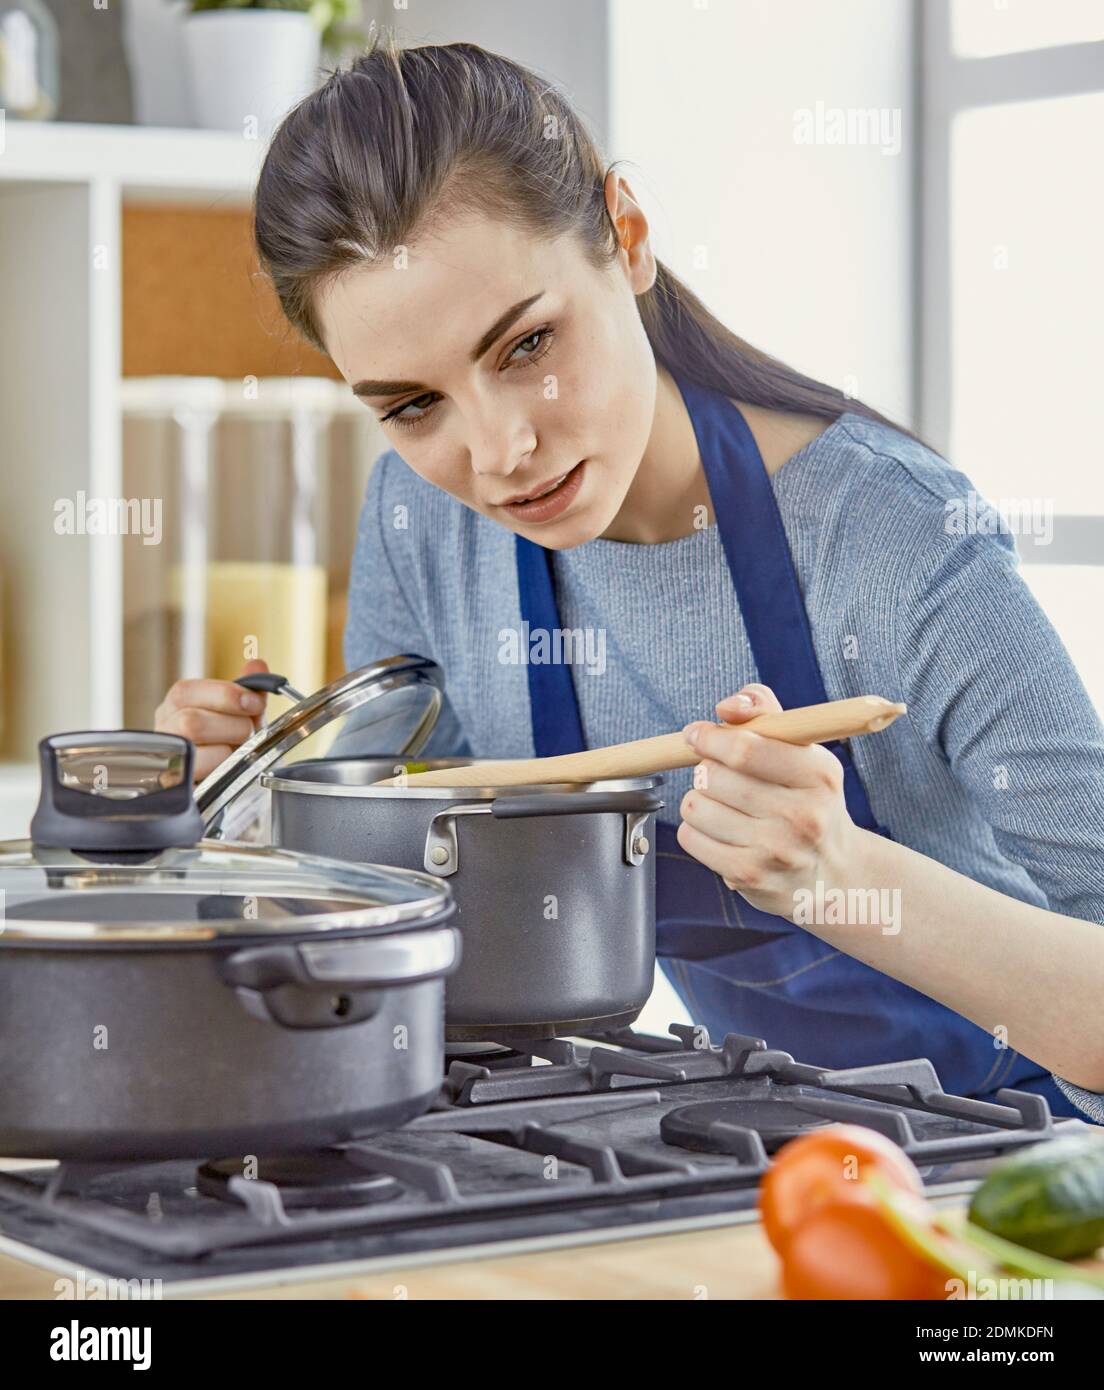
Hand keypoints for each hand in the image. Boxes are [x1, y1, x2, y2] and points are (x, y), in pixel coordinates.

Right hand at [155, 657, 269, 782]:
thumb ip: (248, 690)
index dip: (224, 695)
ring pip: (193, 749)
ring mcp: (164, 758)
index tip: (254, 704)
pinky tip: (227, 769)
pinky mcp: (171, 785)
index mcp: (175, 705)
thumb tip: (257, 664)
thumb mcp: (242, 714)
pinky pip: (197, 775)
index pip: (185, 691)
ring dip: (228, 751)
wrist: (228, 781)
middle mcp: (163, 729)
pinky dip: (220, 770)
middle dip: (232, 727)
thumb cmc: (229, 741)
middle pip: (190, 722)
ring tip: (237, 753)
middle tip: (248, 734)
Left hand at [676, 683, 858, 920]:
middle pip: (714, 776)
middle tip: (719, 775)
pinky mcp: (749, 876)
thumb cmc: (809, 801)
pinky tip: (721, 831)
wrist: (833, 874)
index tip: (697, 734)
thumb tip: (727, 706)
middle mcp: (801, 816)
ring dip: (700, 799)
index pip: (746, 748)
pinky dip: (696, 829)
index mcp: (818, 776)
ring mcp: (775, 850)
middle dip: (706, 768)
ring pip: (696, 805)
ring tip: (724, 806)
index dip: (711, 737)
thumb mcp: (804, 753)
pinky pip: (690, 837)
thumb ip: (766, 714)